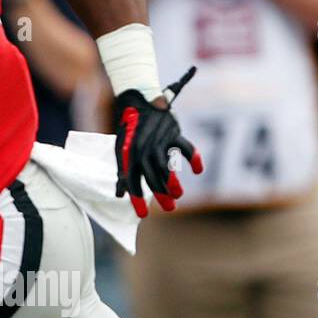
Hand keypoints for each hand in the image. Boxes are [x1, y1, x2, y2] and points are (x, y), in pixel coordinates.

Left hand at [114, 66, 202, 217]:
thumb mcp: (121, 149)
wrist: (139, 101)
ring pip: (167, 166)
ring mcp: (159, 141)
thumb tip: (120, 194)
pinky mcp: (173, 133)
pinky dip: (194, 158)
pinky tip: (197, 170)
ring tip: (178, 195)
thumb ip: (123, 171)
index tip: (142, 216)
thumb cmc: (129, 129)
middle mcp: (144, 150)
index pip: (133, 181)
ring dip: (174, 183)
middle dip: (161, 196)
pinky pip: (185, 147)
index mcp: (131, 155)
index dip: (137, 199)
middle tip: (169, 208)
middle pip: (153, 178)